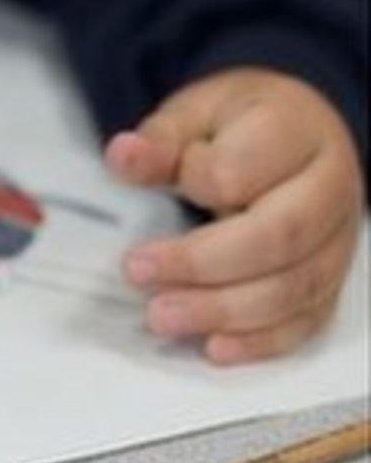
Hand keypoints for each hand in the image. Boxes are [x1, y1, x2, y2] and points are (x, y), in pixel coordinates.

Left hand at [105, 68, 363, 363]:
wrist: (291, 132)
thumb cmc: (237, 125)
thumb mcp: (195, 114)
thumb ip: (162, 140)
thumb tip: (123, 155)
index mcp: (294, 130)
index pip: (243, 169)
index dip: (194, 183)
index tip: (143, 187)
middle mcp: (329, 187)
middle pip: (279, 236)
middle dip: (201, 264)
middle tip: (137, 273)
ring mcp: (338, 239)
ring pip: (294, 287)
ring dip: (222, 311)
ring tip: (161, 317)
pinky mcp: (331, 280)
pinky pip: (306, 321)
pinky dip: (259, 342)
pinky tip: (214, 349)